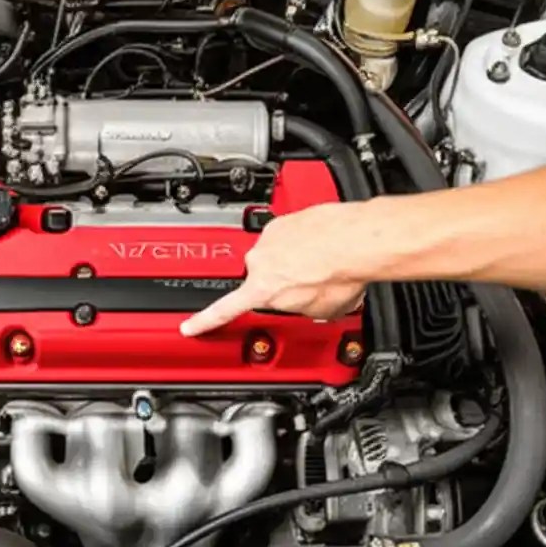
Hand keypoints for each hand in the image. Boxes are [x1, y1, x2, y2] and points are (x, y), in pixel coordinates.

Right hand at [180, 203, 374, 336]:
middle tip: (309, 288)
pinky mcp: (287, 219)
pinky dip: (306, 241)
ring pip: (279, 255)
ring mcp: (272, 236)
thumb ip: (303, 310)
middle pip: (262, 278)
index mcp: (261, 290)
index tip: (188, 327)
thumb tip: (311, 306)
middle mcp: (259, 261)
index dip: (204, 321)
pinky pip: (292, 235)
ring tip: (323, 267)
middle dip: (282, 283)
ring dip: (296, 261)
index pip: (225, 310)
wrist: (357, 240)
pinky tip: (325, 248)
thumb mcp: (321, 311)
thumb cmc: (339, 274)